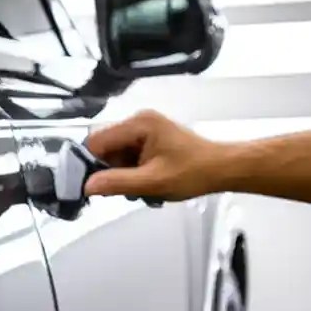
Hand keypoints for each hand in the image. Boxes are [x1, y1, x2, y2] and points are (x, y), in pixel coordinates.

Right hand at [84, 110, 229, 199]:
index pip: (97, 141)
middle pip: (105, 146)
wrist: (224, 169)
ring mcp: (145, 128)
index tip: (96, 186)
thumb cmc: (193, 173)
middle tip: (127, 189)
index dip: (92, 164)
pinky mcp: (150, 137)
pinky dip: (132, 169)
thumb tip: (87, 186)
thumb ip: (117, 183)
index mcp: (138, 124)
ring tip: (141, 186)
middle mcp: (138, 120)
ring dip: (122, 172)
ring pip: (116, 152)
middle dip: (111, 170)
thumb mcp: (153, 182)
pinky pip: (128, 153)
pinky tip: (146, 181)